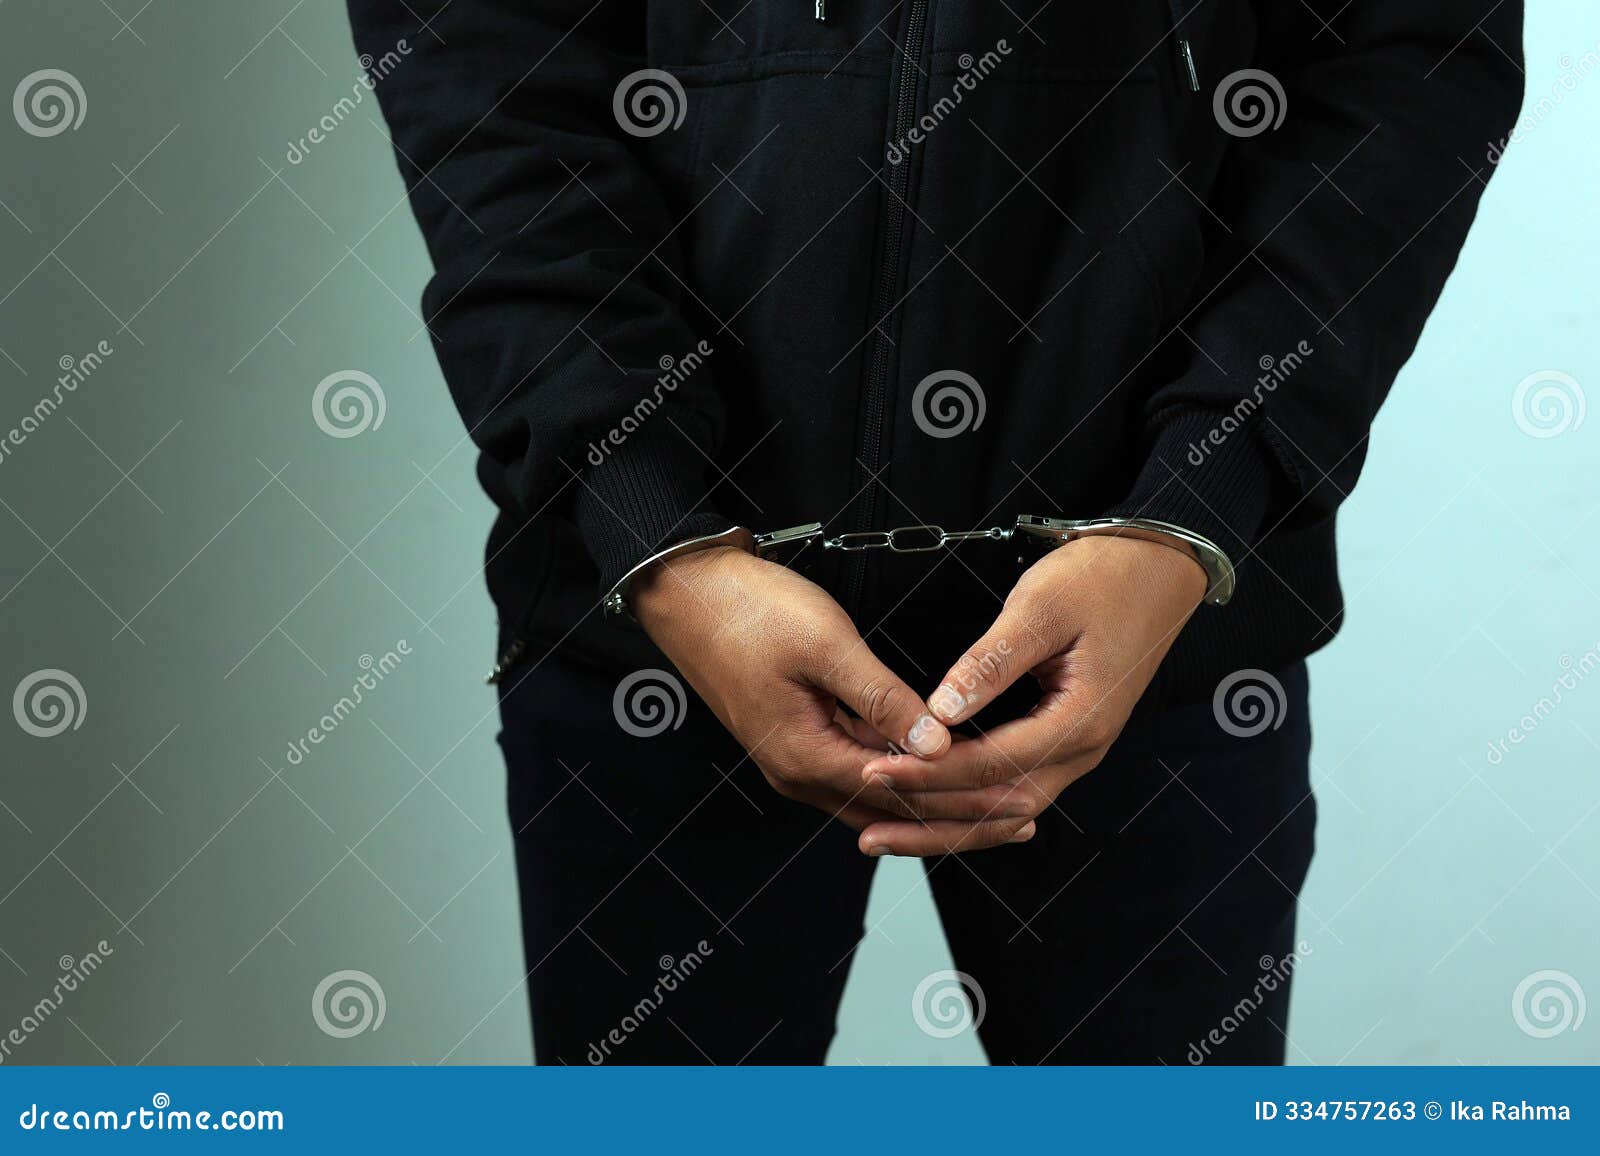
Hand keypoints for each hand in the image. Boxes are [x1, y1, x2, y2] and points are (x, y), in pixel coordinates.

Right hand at [632, 545, 1039, 844]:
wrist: (686, 591)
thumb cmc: (750, 610)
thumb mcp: (826, 647)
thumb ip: (884, 699)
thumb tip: (938, 743)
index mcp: (806, 757)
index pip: (902, 796)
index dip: (965, 799)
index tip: (1019, 796)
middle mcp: (799, 772)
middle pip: (893, 811)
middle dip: (959, 815)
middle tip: (1023, 815)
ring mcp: (794, 758)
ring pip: (877, 797)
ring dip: (934, 799)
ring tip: (994, 799)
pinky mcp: (795, 737)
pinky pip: (859, 773)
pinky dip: (903, 776)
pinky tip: (936, 766)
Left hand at [857, 535, 1207, 855]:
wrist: (1159, 569)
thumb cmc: (1103, 579)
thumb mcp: (1041, 608)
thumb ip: (991, 662)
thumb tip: (940, 709)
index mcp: (1080, 720)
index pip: (992, 765)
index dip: (929, 774)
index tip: (875, 770)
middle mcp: (1083, 748)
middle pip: (999, 807)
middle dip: (931, 820)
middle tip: (868, 830)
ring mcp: (1077, 748)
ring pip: (1008, 807)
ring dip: (949, 822)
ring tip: (888, 832)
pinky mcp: (1066, 738)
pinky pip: (1016, 785)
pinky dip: (972, 802)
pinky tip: (933, 806)